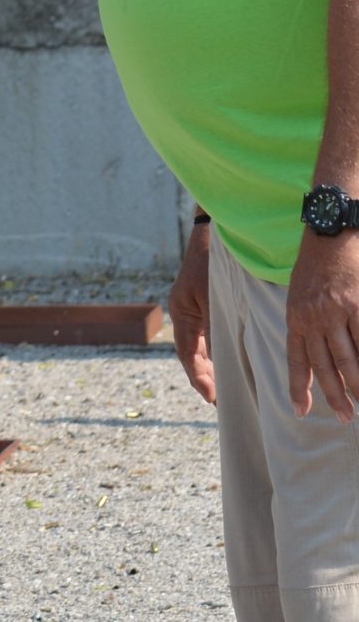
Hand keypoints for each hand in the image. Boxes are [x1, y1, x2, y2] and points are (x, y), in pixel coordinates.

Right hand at [169, 222, 215, 404]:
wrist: (214, 235)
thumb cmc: (213, 263)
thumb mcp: (213, 297)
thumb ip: (215, 328)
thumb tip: (219, 360)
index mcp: (182, 313)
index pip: (187, 354)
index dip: (199, 377)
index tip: (212, 398)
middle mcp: (185, 314)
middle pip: (192, 354)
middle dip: (205, 377)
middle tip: (220, 400)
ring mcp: (194, 310)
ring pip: (200, 347)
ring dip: (210, 367)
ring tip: (224, 389)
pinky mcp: (205, 306)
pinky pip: (208, 337)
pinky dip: (216, 353)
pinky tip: (228, 363)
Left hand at [286, 227, 358, 419]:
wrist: (331, 231)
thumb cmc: (317, 262)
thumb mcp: (300, 292)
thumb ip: (306, 321)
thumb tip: (315, 348)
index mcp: (296, 316)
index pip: (297, 359)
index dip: (298, 386)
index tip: (300, 411)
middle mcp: (313, 317)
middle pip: (325, 366)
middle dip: (334, 396)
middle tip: (345, 418)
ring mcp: (337, 312)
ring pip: (349, 359)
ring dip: (357, 386)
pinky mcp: (358, 305)